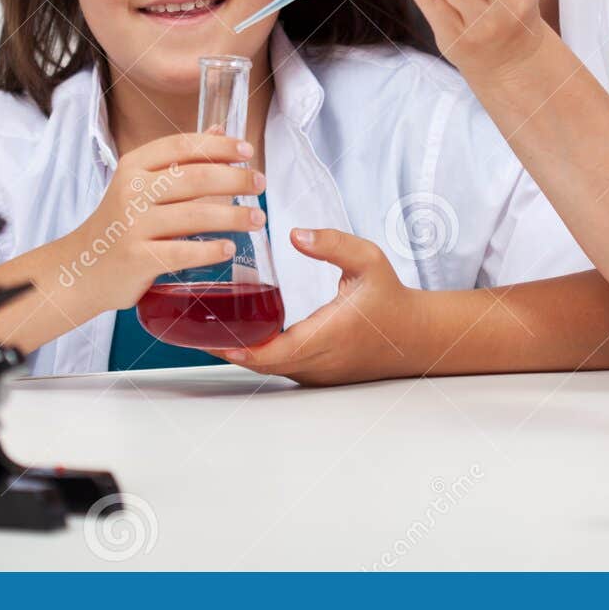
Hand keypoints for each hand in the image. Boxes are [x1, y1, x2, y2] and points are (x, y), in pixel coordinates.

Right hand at [57, 133, 263, 313]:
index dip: (220, 146)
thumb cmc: (121, 224)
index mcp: (134, 167)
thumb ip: (180, 158)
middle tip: (260, 184)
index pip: (182, 145)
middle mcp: (131, 192)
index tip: (248, 151)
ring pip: (194, 216)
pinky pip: (181, 252)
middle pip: (195, 178)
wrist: (81, 269)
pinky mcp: (136, 258)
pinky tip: (228, 248)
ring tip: (258, 219)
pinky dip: (209, 250)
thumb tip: (219, 129)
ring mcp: (132, 226)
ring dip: (233, 217)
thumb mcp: (142, 184)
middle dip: (235, 179)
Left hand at [212, 228, 424, 385]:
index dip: (242, 348)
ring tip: (207, 328)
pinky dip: (257, 355)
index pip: (276, 352)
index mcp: (329, 335)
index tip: (215, 336)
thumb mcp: (368, 260)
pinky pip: (279, 368)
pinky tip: (239, 336)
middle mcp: (319, 361)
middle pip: (261, 363)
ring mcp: (317, 373)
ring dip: (240, 353)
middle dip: (226, 349)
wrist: (415, 335)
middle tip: (193, 327)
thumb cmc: (390, 298)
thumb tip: (296, 234)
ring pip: (268, 368)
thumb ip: (333, 244)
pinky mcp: (316, 375)